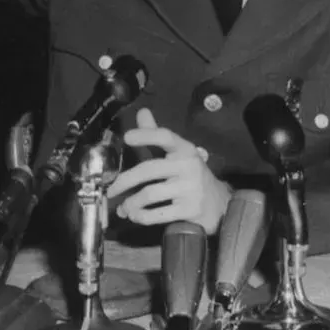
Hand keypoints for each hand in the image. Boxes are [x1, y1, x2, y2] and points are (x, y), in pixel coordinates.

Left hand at [106, 110, 229, 232]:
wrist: (219, 204)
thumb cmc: (189, 176)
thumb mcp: (177, 154)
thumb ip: (156, 134)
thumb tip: (141, 112)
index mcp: (184, 149)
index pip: (165, 136)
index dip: (146, 135)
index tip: (127, 137)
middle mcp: (188, 166)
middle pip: (148, 170)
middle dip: (124, 181)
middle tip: (110, 191)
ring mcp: (190, 189)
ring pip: (149, 195)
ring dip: (130, 203)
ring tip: (124, 208)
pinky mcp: (189, 210)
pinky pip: (157, 214)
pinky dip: (141, 217)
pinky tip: (135, 216)